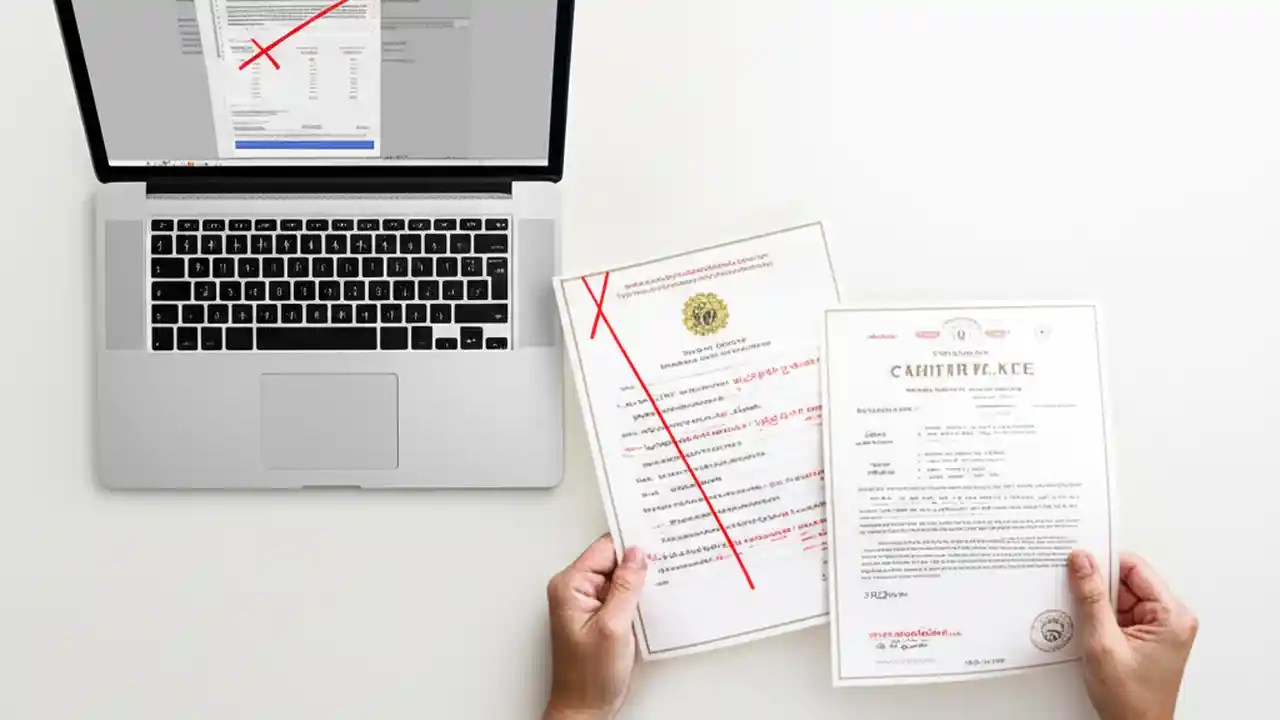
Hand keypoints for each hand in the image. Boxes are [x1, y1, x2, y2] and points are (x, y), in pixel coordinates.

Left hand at [543, 535, 647, 719]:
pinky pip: (620, 595)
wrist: (585, 708)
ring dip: (638, 583)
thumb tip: (637, 554)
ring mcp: (586, 603)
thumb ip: (625, 586)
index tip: (655, 544)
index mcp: (570, 586)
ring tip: (658, 589)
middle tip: (663, 567)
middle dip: (637, 564)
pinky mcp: (598, 615)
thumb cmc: (589, 676)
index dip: (630, 546)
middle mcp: (574, 590)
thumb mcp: (613, 626)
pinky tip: (649, 605)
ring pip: (618, 577)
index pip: (603, 549)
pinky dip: (636, 598)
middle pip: (611, 561)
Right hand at [1067, 549, 1197, 719]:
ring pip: (1120, 597)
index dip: (1104, 562)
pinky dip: (1100, 617)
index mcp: (1172, 615)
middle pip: (1127, 581)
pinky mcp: (1146, 637)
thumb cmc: (1131, 700)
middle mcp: (1171, 618)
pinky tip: (1089, 629)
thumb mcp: (1102, 643)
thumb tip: (1083, 562)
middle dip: (1098, 586)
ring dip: (1097, 604)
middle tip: (1074, 593)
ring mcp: (1159, 628)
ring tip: (1084, 622)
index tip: (1078, 560)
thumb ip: (1091, 598)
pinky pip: (1119, 613)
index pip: (1135, 568)